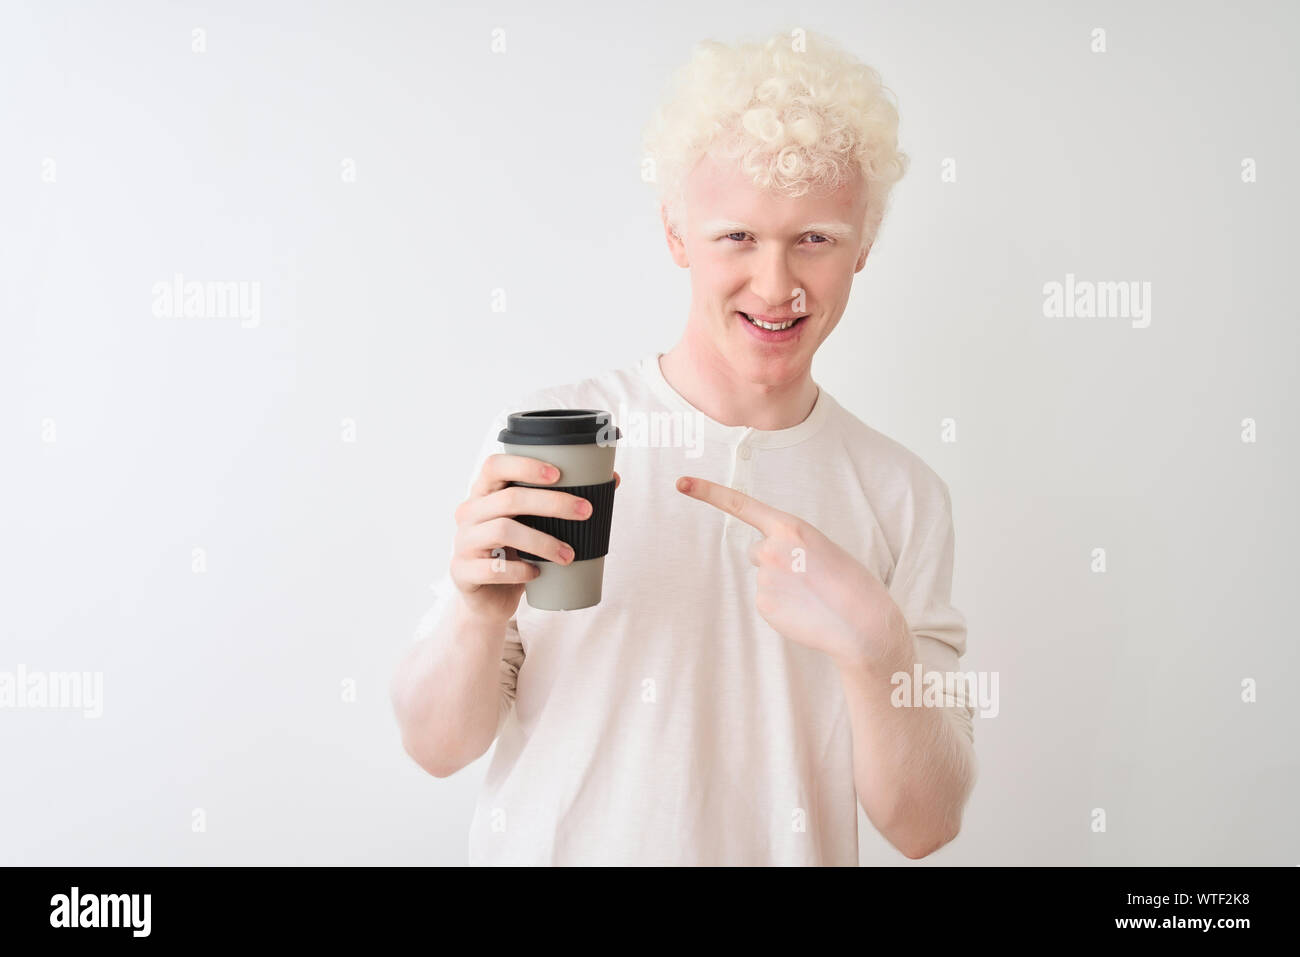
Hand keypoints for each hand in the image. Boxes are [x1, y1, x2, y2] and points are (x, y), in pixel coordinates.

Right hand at [451, 456, 619, 625]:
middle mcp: (469, 513)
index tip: (558, 474)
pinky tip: (537, 573)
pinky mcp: (462, 572)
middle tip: (585, 512)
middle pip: (509, 499)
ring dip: (542, 542)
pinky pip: (492, 569)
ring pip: (503, 531)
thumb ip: (562, 503)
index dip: (525, 465)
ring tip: (569, 555)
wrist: (489, 599)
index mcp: (484, 493)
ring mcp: (463, 542)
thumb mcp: (534, 525)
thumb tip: (612, 480)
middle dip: (552, 503)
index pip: (495, 466)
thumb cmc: (516, 553)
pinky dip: (520, 571)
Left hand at [675, 475, 912, 675]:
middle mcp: (771, 549)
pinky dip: (783, 606)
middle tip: (809, 575)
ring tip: (812, 594)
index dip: (708, 492)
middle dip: (776, 561)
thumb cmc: (849, 582)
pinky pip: (767, 601)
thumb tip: (764, 560)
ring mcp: (764, 579)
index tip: (681, 483)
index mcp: (791, 527)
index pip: (742, 505)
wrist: (863, 623)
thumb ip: (789, 545)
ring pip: (764, 577)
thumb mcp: (820, 548)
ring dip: (783, 584)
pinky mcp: (763, 605)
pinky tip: (805, 610)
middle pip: (757, 550)